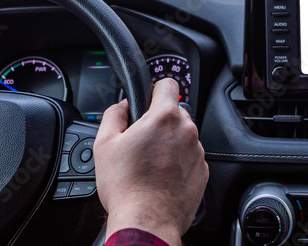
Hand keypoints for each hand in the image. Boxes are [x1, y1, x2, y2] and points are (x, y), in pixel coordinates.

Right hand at [94, 79, 207, 245]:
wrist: (147, 222)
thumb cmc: (126, 186)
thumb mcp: (104, 143)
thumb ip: (114, 113)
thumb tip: (123, 106)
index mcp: (164, 117)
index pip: (168, 84)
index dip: (155, 90)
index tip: (147, 101)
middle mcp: (186, 130)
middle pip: (175, 112)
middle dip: (159, 121)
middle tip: (141, 141)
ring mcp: (197, 152)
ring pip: (183, 135)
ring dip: (169, 143)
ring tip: (149, 163)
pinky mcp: (203, 171)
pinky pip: (189, 157)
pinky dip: (178, 162)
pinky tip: (161, 176)